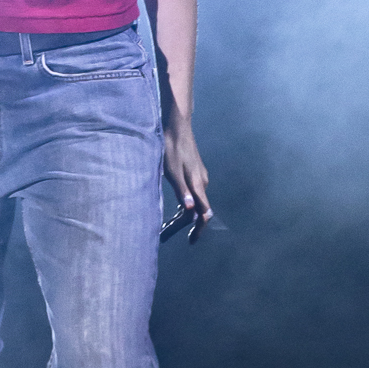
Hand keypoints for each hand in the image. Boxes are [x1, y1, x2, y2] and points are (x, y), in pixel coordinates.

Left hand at [163, 121, 210, 239]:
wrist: (177, 125)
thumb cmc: (171, 146)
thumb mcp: (172, 170)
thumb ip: (181, 190)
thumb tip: (190, 210)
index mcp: (198, 184)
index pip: (203, 213)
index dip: (199, 229)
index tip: (191, 242)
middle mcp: (202, 182)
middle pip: (197, 210)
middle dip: (183, 225)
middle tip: (165, 234)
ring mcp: (199, 177)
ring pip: (194, 202)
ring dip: (182, 215)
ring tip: (166, 225)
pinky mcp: (194, 172)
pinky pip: (192, 193)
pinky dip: (184, 204)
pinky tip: (175, 207)